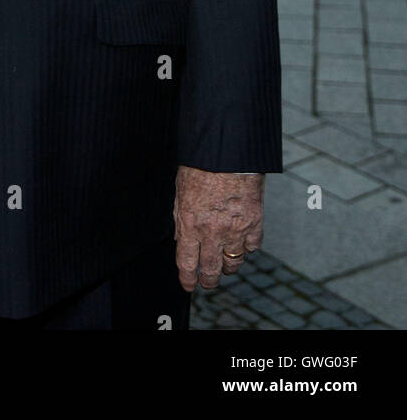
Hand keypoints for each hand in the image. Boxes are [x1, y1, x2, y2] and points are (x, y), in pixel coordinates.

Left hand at [173, 165, 264, 291]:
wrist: (229, 150)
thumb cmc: (201, 165)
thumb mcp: (181, 190)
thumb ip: (180, 218)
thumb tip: (180, 239)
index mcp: (190, 223)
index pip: (187, 263)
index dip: (187, 279)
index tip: (188, 284)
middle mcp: (212, 231)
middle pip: (211, 270)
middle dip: (208, 281)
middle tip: (207, 282)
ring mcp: (235, 229)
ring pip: (233, 263)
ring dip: (227, 265)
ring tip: (224, 262)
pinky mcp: (255, 222)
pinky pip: (252, 247)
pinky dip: (247, 247)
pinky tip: (242, 241)